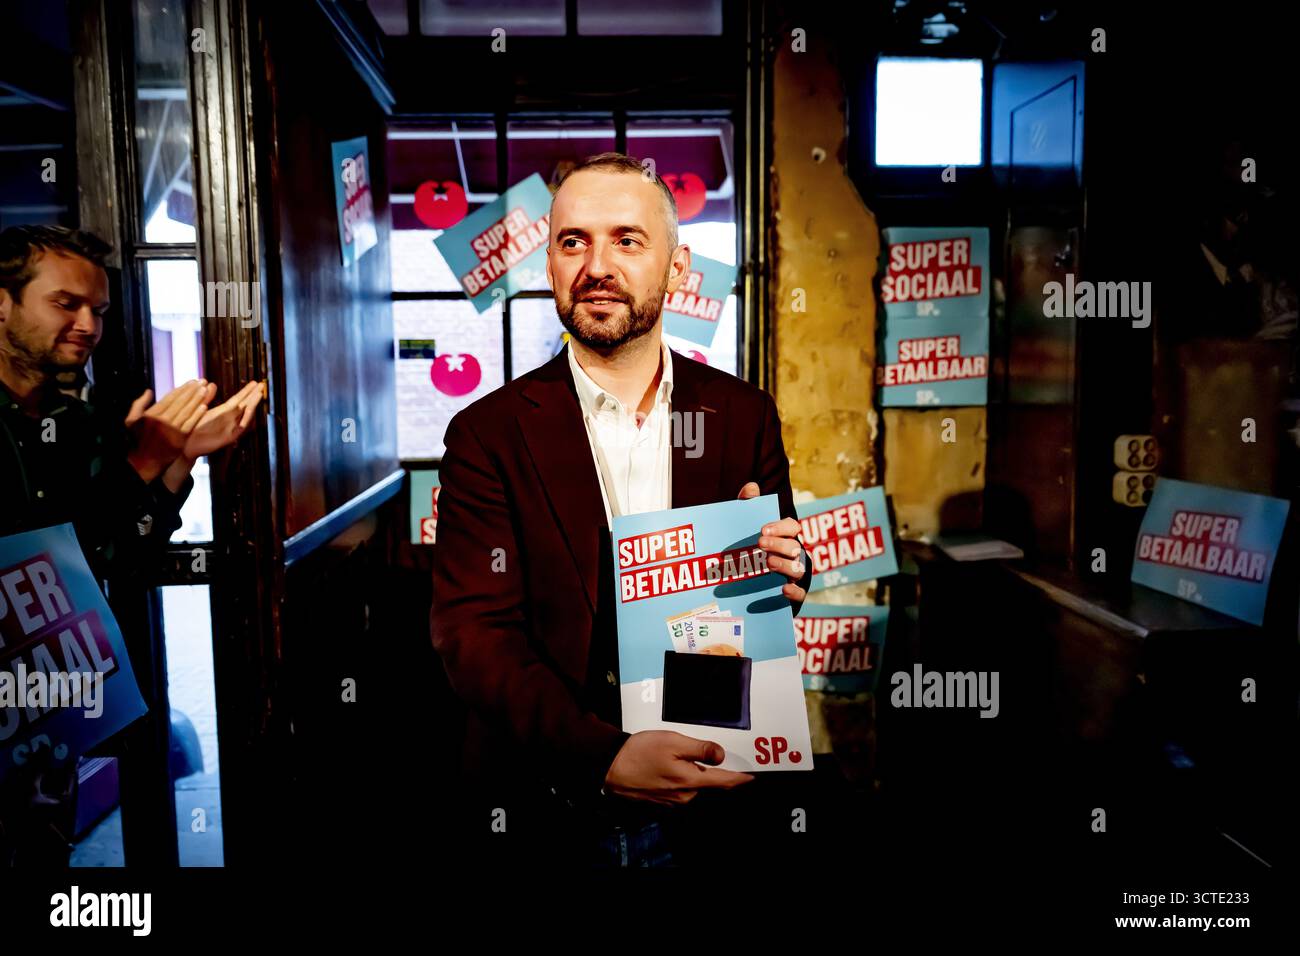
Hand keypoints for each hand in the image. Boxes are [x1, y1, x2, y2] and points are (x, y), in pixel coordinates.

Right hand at [125, 380, 214, 482]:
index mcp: (152, 415)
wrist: (145, 461)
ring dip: (197, 400)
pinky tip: (204, 407)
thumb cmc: (138, 439)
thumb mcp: (132, 421)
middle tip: (202, 381)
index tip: (191, 382)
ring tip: (205, 390)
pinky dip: (197, 416)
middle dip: (192, 391)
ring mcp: (172, 431)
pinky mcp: (180, 440)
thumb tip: (149, 391)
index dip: (182, 389)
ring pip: (186, 412)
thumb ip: (139, 404)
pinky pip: (190, 425)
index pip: (170, 398)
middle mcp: (162, 421)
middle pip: (180, 403)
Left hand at [182, 380, 263, 459]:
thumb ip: (207, 397)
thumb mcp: (199, 409)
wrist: (186, 445)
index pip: (238, 399)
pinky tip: (250, 408)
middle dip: (253, 395)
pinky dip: (246, 417)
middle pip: (245, 404)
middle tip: (262, 385)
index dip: (246, 391)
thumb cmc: (191, 428)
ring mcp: (231, 427)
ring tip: (260, 393)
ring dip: (253, 403)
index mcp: (223, 412)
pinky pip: (241, 426)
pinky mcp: (230, 436)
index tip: (254, 383)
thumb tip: (212, 384)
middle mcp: (229, 419)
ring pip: (245, 414)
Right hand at [603, 730, 753, 805]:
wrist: (610, 767)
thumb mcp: (673, 741)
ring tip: (677, 754)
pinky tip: (667, 764)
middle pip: (708, 782)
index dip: (740, 779)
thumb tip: (720, 755)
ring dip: (693, 771)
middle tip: (702, 751)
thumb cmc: (640, 752)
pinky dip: (681, 776)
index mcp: (691, 780)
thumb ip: (700, 749)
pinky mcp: (662, 800)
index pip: (724, 782)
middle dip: (710, 769)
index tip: (751, 777)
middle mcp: (685, 795)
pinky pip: (680, 788)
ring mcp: (673, 800)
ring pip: (693, 784)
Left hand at [738, 481, 806, 602]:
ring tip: (768, 563)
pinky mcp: (793, 594)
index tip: (762, 529)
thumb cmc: (749, 547)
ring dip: (785, 565)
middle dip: (779, 544)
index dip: (780, 527)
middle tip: (760, 543)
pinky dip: (795, 592)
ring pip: (799, 568)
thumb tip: (751, 487)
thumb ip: (748, 506)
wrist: (743, 583)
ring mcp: (795, 574)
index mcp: (785, 536)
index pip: (792, 526)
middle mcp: (794, 554)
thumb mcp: (746, 527)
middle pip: (795, 547)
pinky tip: (783, 589)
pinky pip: (801, 593)